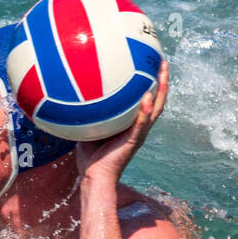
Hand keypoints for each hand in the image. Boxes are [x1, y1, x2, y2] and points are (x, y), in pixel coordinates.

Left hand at [75, 59, 168, 187]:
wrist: (93, 178)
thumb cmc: (90, 158)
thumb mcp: (88, 129)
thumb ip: (88, 113)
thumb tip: (74, 94)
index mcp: (131, 124)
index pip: (145, 100)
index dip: (150, 83)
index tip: (150, 64)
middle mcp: (139, 127)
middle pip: (156, 100)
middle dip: (162, 81)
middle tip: (162, 61)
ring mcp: (138, 134)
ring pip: (155, 109)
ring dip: (161, 90)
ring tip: (163, 72)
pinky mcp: (133, 141)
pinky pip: (142, 123)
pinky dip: (146, 110)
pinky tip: (147, 97)